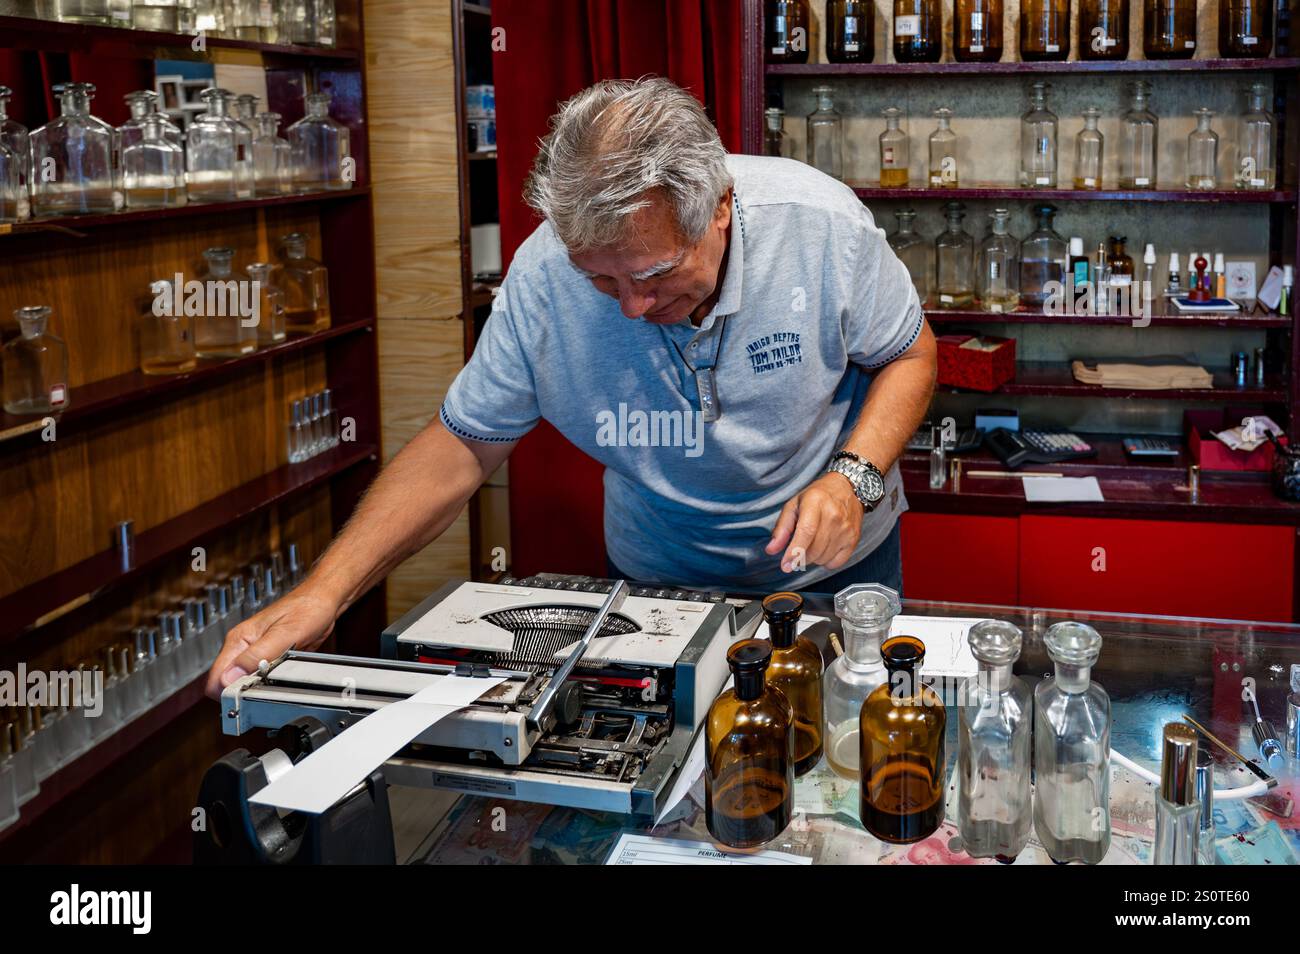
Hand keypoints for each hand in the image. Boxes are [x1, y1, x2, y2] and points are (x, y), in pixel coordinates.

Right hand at [204, 585, 339, 699]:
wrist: (323, 602)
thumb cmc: (307, 608)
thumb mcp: (284, 633)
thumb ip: (258, 655)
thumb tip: (230, 676)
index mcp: (240, 639)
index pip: (216, 676)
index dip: (227, 691)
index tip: (244, 698)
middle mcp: (244, 646)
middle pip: (227, 682)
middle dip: (241, 692)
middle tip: (262, 693)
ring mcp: (256, 653)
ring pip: (243, 682)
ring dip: (255, 688)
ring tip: (274, 684)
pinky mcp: (269, 659)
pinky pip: (260, 678)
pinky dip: (267, 683)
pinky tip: (280, 679)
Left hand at [765, 473, 863, 573]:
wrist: (847, 488)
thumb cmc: (818, 496)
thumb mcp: (794, 505)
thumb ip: (781, 528)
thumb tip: (771, 549)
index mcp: (815, 503)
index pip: (806, 532)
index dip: (794, 552)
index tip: (785, 565)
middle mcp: (833, 515)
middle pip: (814, 549)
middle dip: (800, 557)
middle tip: (797, 550)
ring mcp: (846, 528)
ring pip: (823, 558)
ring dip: (812, 558)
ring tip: (812, 543)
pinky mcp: (854, 538)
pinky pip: (836, 563)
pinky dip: (826, 561)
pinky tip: (823, 549)